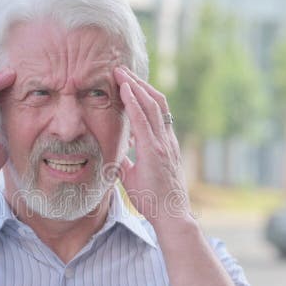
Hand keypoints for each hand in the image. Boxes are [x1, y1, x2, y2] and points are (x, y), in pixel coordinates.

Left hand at [113, 66, 190, 223]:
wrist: (170, 215)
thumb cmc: (154, 199)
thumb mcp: (134, 176)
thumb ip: (126, 163)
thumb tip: (114, 156)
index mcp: (163, 143)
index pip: (154, 110)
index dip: (142, 93)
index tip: (127, 81)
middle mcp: (166, 139)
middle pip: (155, 101)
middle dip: (137, 83)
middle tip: (121, 70)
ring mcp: (163, 143)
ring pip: (151, 105)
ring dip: (135, 86)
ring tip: (120, 73)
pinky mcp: (156, 150)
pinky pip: (144, 120)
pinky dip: (135, 103)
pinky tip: (125, 90)